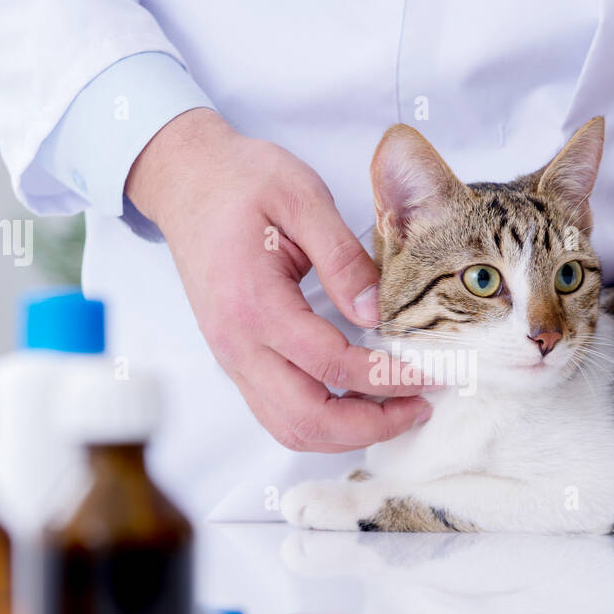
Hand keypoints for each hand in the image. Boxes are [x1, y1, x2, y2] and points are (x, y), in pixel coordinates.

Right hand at [125, 108, 430, 450]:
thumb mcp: (302, 198)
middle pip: (307, 419)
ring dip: (346, 434)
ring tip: (396, 412)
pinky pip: (278, 413)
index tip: (427, 376)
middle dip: (370, 426)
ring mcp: (232, 358)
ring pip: (290, 428)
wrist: (186, 180)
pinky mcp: (236, 359)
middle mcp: (237, 344)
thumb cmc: (241, 182)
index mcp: (255, 304)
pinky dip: (323, 424)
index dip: (385, 380)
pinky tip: (359, 404)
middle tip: (419, 408)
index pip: (330, 366)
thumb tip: (377, 314)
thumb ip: (342, 258)